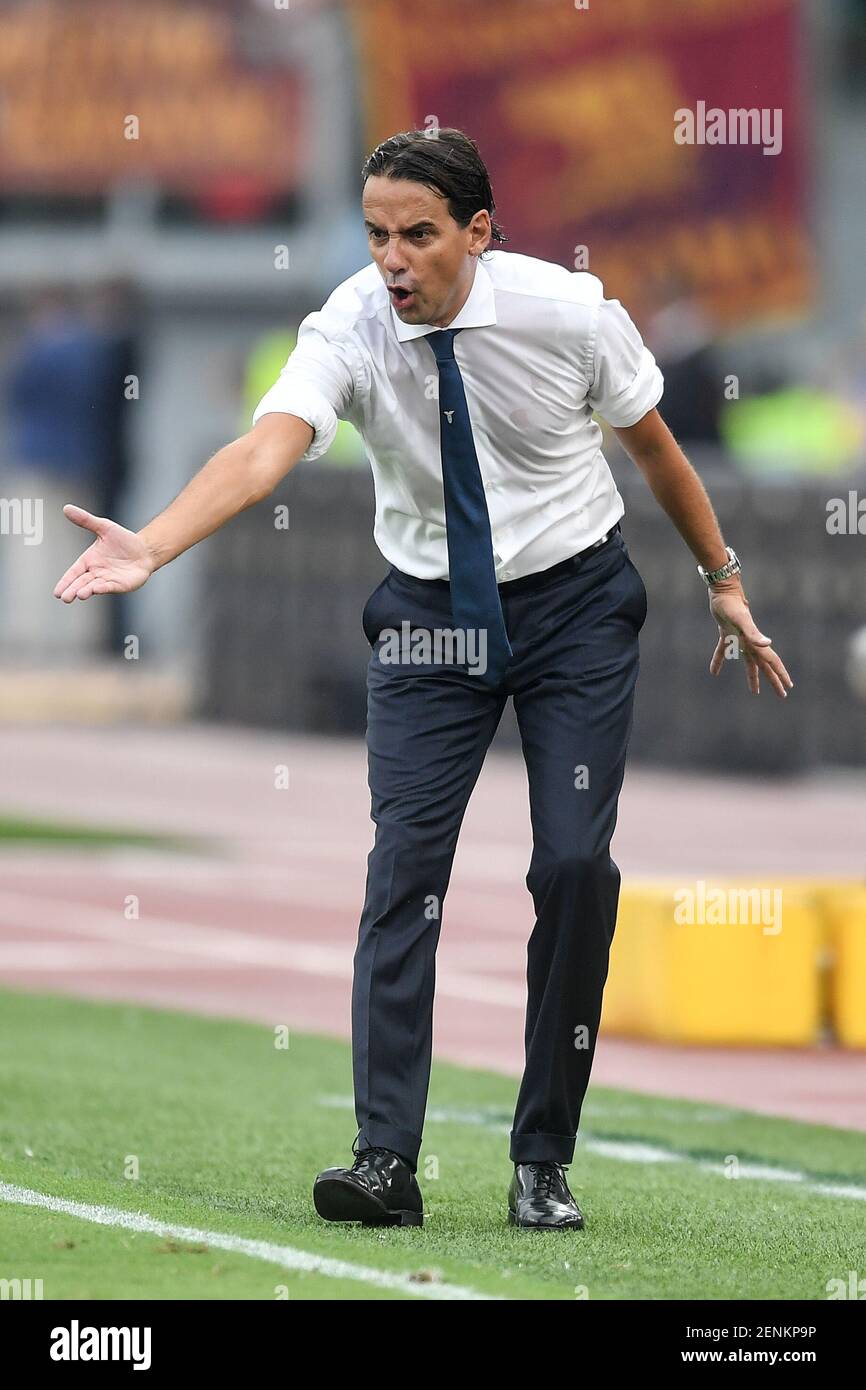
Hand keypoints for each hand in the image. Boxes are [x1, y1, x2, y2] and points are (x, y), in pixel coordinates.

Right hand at [53, 505, 154, 602]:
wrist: (144, 550)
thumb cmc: (123, 540)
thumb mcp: (104, 527)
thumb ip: (86, 520)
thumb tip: (67, 508)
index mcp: (89, 561)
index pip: (74, 573)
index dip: (65, 582)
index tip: (57, 592)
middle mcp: (96, 572)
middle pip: (81, 583)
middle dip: (73, 590)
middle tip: (65, 598)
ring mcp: (108, 580)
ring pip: (94, 587)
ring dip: (86, 591)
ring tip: (79, 594)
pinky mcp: (120, 584)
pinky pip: (110, 586)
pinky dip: (103, 588)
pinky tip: (96, 589)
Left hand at [707, 583, 792, 698]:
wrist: (723, 591)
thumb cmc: (732, 605)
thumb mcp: (742, 620)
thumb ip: (754, 633)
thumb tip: (767, 644)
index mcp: (756, 642)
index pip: (772, 662)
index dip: (780, 675)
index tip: (788, 687)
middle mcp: (751, 642)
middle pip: (764, 666)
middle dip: (773, 680)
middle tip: (782, 695)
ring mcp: (739, 638)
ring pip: (749, 663)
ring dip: (753, 676)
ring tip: (755, 692)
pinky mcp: (726, 633)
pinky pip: (723, 652)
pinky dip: (719, 662)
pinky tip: (714, 672)